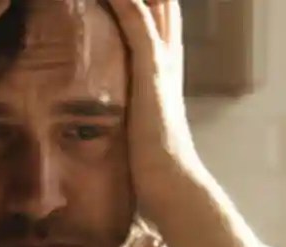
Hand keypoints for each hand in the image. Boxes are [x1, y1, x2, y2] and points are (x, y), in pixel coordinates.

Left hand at [105, 0, 206, 223]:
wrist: (172, 189)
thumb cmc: (151, 172)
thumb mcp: (134, 134)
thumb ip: (127, 119)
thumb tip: (113, 130)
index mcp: (162, 71)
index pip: (155, 20)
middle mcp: (167, 60)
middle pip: (159, 4)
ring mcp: (162, 64)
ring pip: (149, 5)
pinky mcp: (152, 73)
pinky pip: (137, 24)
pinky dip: (125, 0)